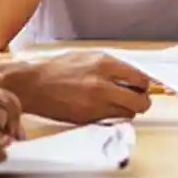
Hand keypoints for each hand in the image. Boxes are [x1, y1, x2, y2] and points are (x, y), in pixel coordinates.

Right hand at [4, 52, 151, 123]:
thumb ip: (112, 66)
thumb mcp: (88, 57)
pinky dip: (112, 116)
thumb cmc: (57, 68)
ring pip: (128, 114)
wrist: (33, 84)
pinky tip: (103, 108)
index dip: (144, 84)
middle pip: (141, 101)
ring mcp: (96, 104)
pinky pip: (111, 120)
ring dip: (127, 110)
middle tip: (136, 98)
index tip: (141, 86)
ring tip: (117, 103)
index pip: (141, 79)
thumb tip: (132, 75)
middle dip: (142, 101)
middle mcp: (103, 85)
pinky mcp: (88, 118)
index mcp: (105, 64)